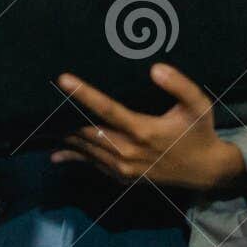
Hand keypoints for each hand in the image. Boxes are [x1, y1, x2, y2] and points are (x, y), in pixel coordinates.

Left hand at [52, 64, 246, 192]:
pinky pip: (92, 165)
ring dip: (65, 135)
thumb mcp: (199, 106)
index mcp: (143, 130)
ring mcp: (123, 168)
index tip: (63, 79)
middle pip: (86, 131)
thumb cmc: (199, 132)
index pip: (107, 109)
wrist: (206, 171)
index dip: (84, 94)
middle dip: (64, 116)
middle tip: (41, 100)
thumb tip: (156, 68)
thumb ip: (180, 85)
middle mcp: (128, 151)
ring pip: (85, 149)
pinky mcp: (122, 178)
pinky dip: (74, 157)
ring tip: (44, 121)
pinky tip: (56, 152)